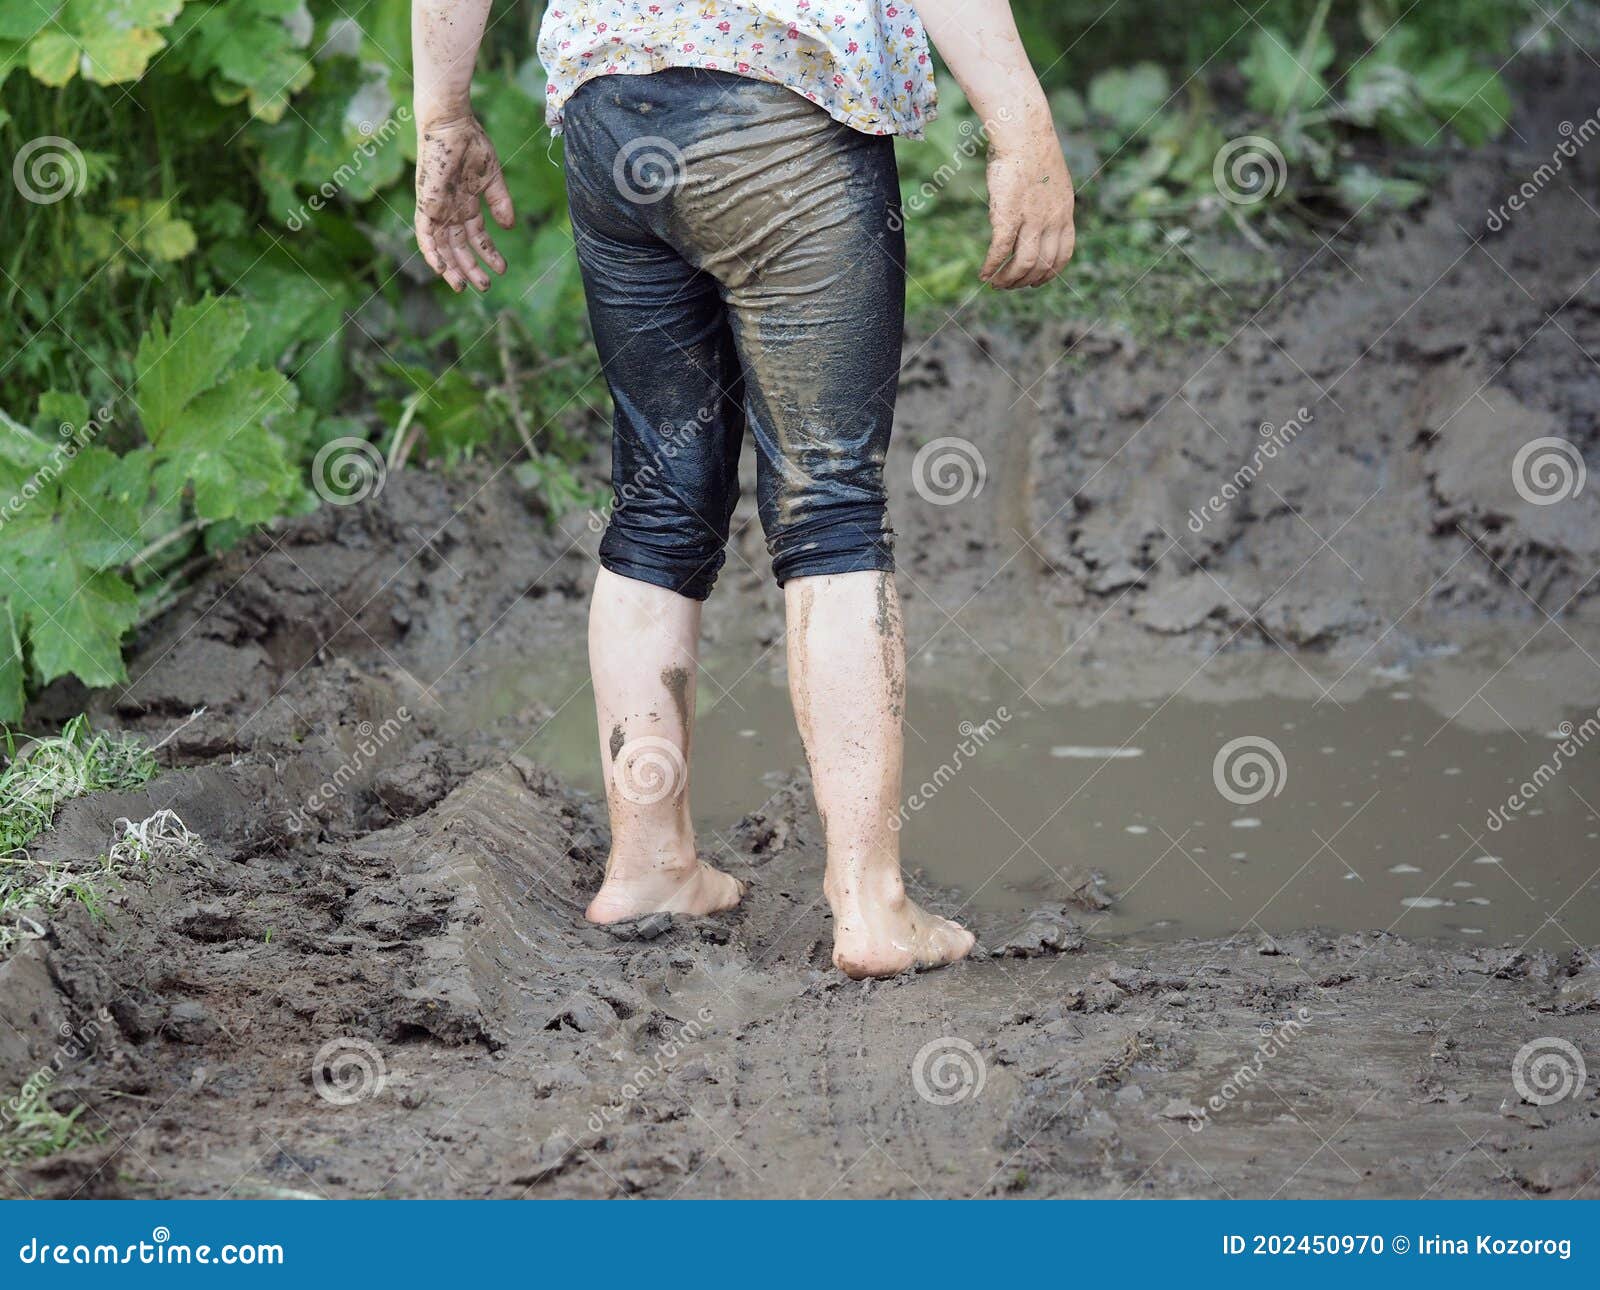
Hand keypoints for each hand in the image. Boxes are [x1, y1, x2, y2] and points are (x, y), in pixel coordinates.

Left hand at [413, 114, 514, 291]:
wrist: (452, 124)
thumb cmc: (471, 143)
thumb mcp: (492, 178)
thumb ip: (500, 202)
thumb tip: (509, 227)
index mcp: (466, 203)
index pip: (476, 236)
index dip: (488, 254)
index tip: (501, 269)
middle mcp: (449, 210)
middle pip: (458, 247)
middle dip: (471, 268)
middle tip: (484, 287)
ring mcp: (436, 208)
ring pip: (442, 246)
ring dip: (452, 268)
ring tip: (463, 287)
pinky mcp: (425, 204)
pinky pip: (424, 235)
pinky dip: (431, 252)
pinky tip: (441, 269)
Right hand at [980, 113, 1075, 289]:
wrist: (1024, 132)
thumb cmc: (1031, 150)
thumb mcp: (1050, 181)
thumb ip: (1047, 204)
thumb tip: (1034, 219)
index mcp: (1065, 212)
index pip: (1063, 255)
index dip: (1049, 274)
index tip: (1035, 282)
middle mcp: (1052, 220)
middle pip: (1042, 265)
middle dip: (1024, 281)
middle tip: (1008, 285)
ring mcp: (1032, 218)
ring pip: (1024, 264)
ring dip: (1008, 280)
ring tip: (995, 284)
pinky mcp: (1009, 214)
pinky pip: (1000, 251)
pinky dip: (991, 266)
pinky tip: (983, 274)